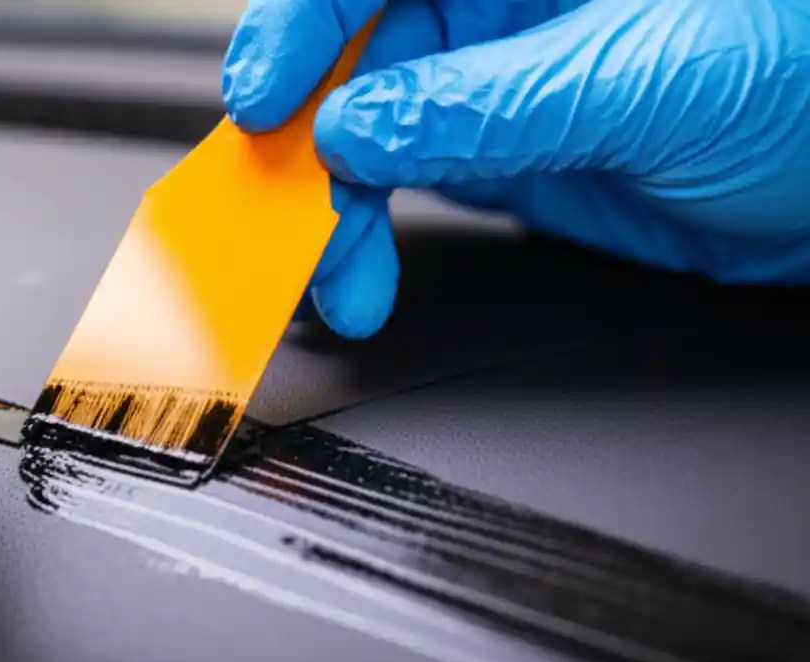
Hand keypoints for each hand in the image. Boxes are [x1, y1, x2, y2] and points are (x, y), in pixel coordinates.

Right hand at [224, 0, 809, 337]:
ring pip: (366, 140)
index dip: (300, 29)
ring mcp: (492, 87)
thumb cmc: (800, 71)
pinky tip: (361, 272)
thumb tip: (356, 129)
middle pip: (351, 62)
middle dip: (307, 146)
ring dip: (333, 214)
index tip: (263, 102)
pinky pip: (404, 190)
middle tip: (293, 218)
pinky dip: (368, 236)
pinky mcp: (504, 159)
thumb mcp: (633, 81)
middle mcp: (494, 11)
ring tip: (340, 279)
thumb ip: (483, 107)